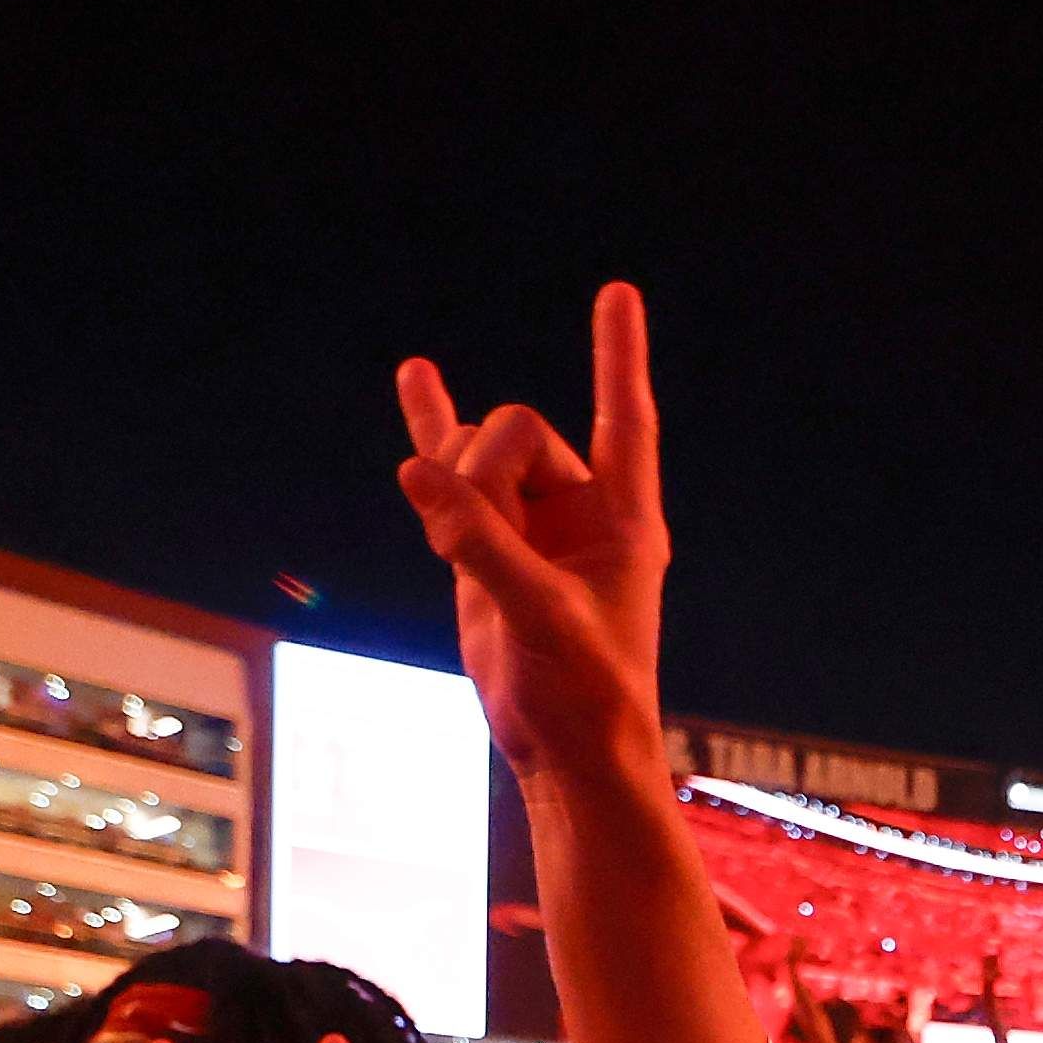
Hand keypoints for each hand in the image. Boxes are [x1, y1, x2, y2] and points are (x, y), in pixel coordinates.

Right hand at [395, 283, 670, 794]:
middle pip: (516, 433)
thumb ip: (481, 546)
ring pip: (474, 458)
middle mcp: (581, 511)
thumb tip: (418, 475)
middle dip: (483, 474)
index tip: (618, 293)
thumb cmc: (584, 693)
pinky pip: (451, 475)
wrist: (565, 749)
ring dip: (452, 487)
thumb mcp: (538, 617)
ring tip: (459, 553)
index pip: (624, 421)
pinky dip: (431, 429)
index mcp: (625, 519)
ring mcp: (529, 524)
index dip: (617, 358)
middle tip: (481, 545)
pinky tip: (416, 374)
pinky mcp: (485, 545)